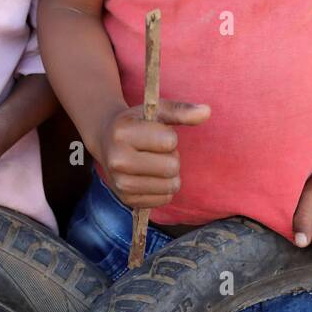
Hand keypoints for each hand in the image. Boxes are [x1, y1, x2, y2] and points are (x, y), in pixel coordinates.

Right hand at [96, 100, 210, 208]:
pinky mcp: (127, 200)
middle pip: (171, 166)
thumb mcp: (154, 111)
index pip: (169, 141)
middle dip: (171, 156)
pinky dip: (164, 188)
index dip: (169, 136)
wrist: (105, 140)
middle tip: (156, 150)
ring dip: (169, 174)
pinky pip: (164, 199)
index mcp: (123, 133)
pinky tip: (150, 176)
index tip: (156, 133)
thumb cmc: (136, 123)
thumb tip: (206, 111)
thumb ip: (181, 111)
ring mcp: (121, 183)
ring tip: (153, 162)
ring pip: (170, 185)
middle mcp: (118, 160)